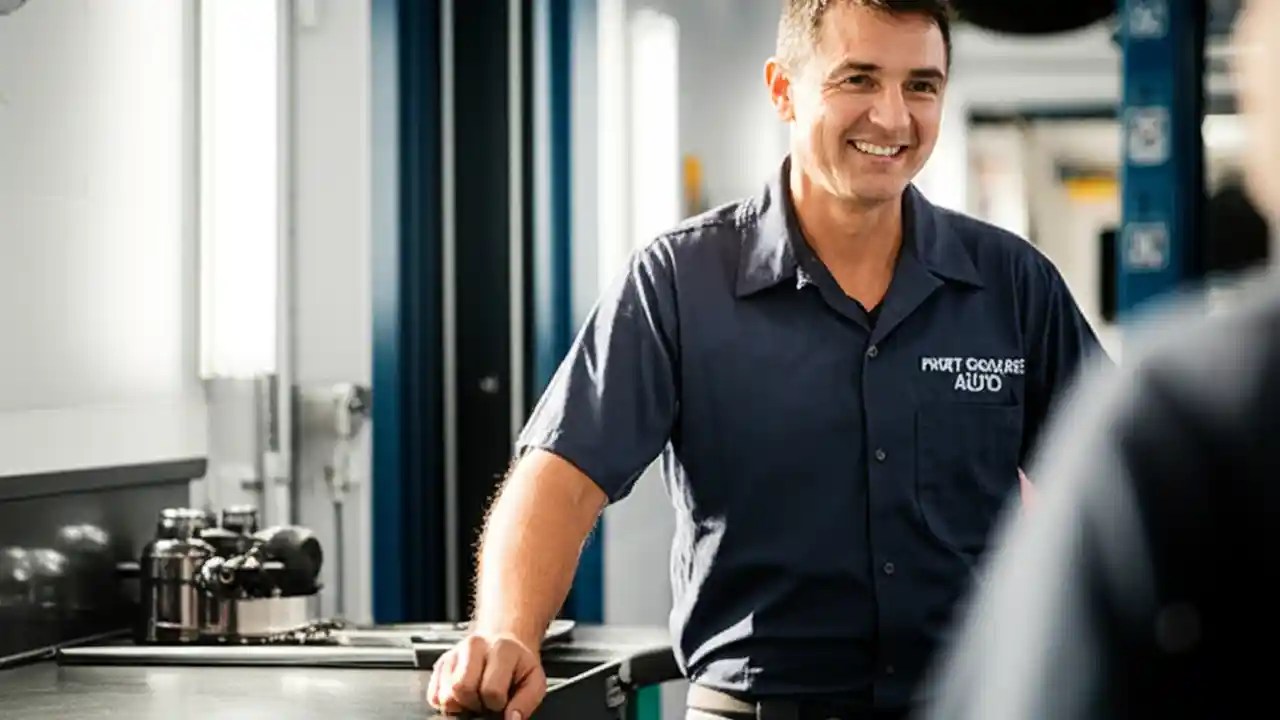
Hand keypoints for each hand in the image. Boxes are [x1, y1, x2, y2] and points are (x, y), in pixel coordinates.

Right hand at [426, 633, 546, 718]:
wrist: (504, 644)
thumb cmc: (518, 666)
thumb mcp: (533, 681)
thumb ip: (526, 702)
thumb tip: (511, 719)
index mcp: (501, 649)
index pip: (490, 690)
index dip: (497, 704)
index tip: (502, 700)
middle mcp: (474, 645)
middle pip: (461, 689)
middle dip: (475, 704)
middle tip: (487, 701)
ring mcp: (454, 653)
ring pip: (445, 695)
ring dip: (461, 705)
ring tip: (476, 698)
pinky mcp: (440, 664)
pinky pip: (434, 696)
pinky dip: (448, 703)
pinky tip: (464, 696)